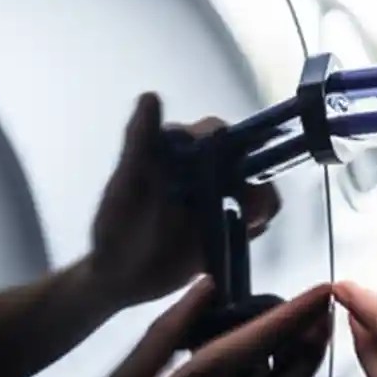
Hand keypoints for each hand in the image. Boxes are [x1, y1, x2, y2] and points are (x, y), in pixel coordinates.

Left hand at [89, 92, 280, 306]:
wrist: (120, 281)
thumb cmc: (115, 228)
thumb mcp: (126, 186)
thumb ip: (139, 143)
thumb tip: (149, 96)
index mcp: (177, 150)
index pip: (217, 134)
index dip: (234, 145)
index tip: (240, 166)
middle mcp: (200, 169)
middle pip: (244, 161)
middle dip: (255, 179)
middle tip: (251, 205)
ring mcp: (214, 198)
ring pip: (255, 188)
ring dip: (260, 201)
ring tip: (252, 222)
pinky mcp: (224, 225)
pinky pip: (253, 218)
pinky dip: (256, 223)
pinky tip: (247, 235)